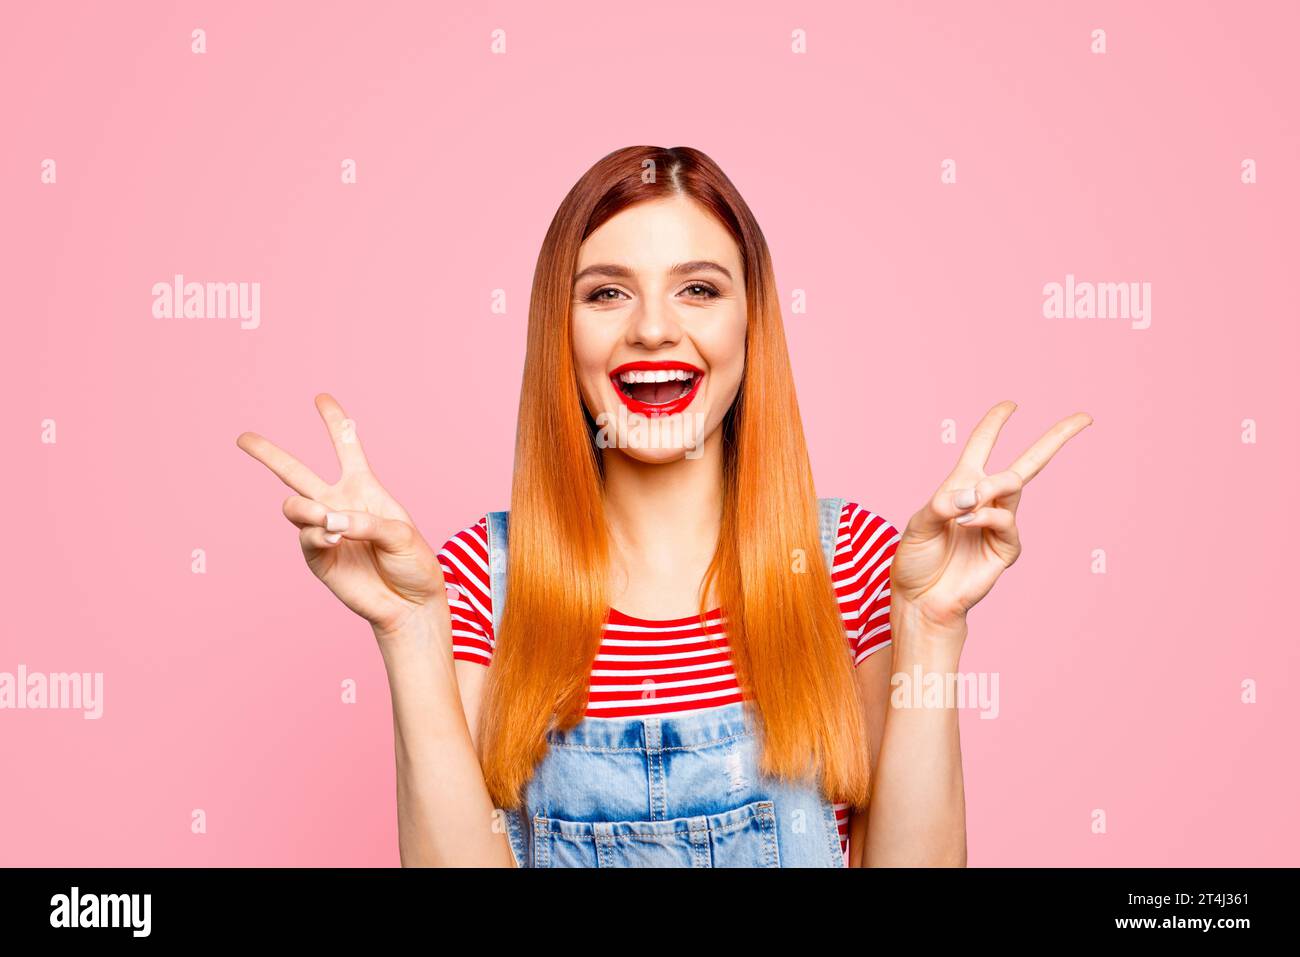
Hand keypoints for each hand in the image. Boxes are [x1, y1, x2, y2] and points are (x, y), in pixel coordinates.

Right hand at [236, 394, 446, 637]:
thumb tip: (329, 521)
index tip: (321, 398)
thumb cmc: (413, 564)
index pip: (346, 447)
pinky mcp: (317, 558)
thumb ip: (366, 522)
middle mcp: (339, 504)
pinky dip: (318, 535)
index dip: (335, 422)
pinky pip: (306, 537)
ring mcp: (325, 531)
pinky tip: (334, 539)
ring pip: (294, 506)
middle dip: (269, 454)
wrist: (410, 604)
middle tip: (243, 438)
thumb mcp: (402, 534)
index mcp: (364, 489)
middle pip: (297, 472)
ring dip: (304, 508)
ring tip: (323, 516)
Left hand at [890, 401, 1091, 632]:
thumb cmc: (916, 560)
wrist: (921, 600)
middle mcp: (985, 500)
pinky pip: (1005, 521)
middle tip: (1084, 417)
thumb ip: (942, 504)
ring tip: (972, 499)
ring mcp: (999, 524)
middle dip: (1055, 439)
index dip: (994, 424)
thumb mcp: (918, 525)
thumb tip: (975, 492)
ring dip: (995, 486)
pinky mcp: (1007, 548)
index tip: (1009, 405)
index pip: (981, 446)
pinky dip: (986, 516)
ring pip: (1013, 487)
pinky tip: (966, 522)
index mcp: (961, 486)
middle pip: (1026, 464)